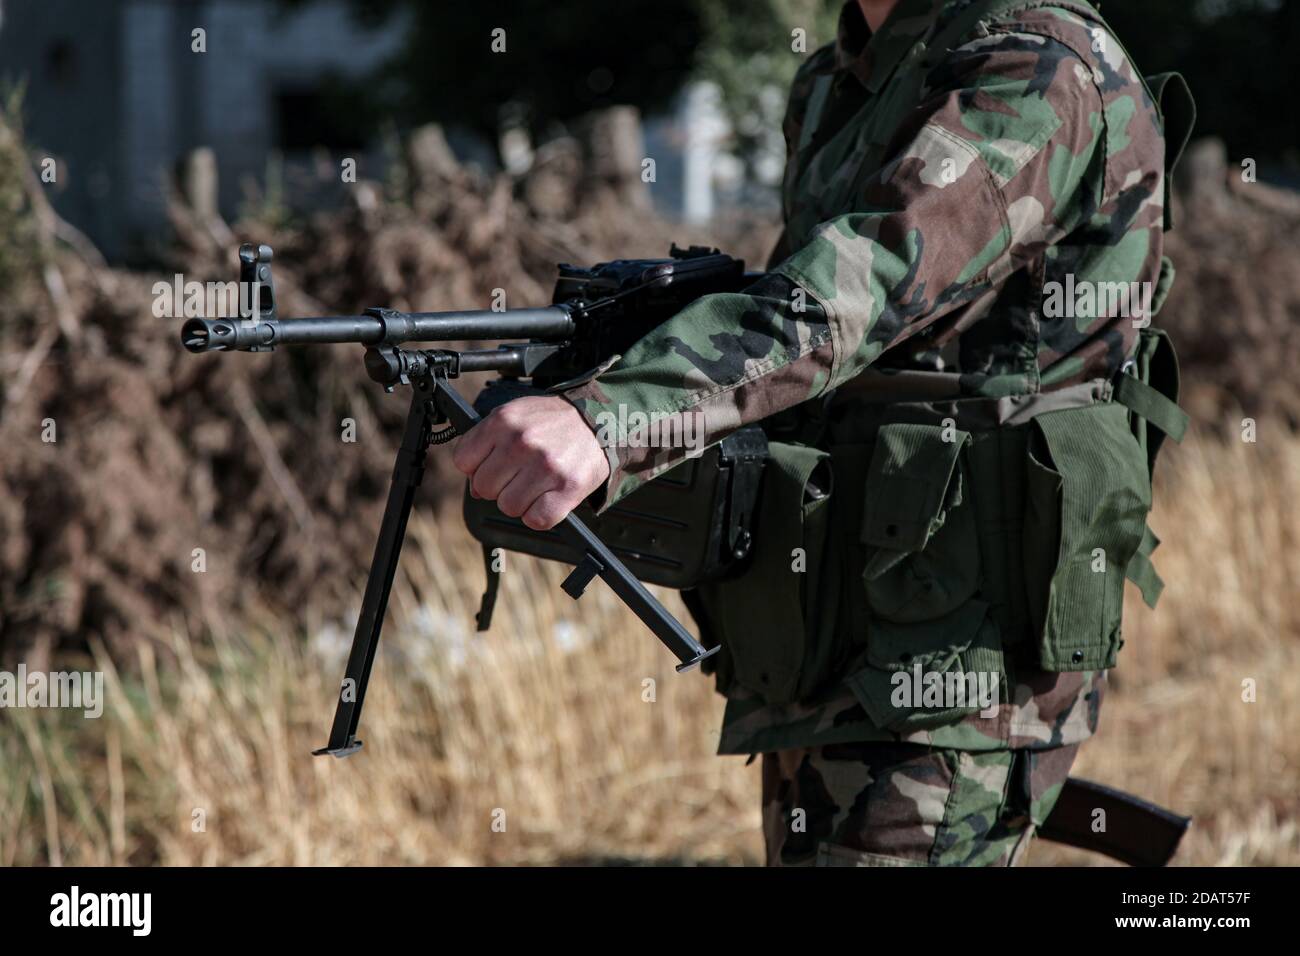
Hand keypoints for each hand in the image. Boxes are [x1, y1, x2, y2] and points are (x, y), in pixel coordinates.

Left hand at [451, 396, 609, 530]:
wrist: (600, 420)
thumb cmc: (554, 421)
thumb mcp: (515, 416)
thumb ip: (487, 443)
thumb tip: (475, 487)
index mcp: (503, 421)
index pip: (463, 461)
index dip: (477, 467)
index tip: (494, 464)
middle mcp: (521, 443)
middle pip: (484, 488)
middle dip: (499, 485)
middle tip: (520, 474)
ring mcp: (544, 467)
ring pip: (508, 507)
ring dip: (521, 501)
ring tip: (537, 484)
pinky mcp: (567, 489)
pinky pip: (535, 520)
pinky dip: (540, 515)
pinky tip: (548, 497)